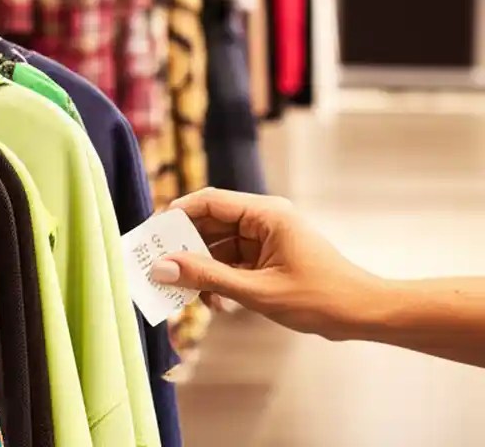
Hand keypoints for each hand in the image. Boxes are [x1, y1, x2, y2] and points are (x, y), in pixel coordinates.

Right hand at [149, 188, 382, 339]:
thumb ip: (207, 277)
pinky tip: (216, 303)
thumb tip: (163, 268)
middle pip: (210, 223)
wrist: (363, 314)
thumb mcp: (257, 290)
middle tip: (161, 268)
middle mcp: (264, 219)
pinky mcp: (266, 256)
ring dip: (202, 269)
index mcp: (266, 213)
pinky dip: (218, 279)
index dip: (177, 215)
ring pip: (217, 245)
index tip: (152, 235)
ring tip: (190, 294)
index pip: (209, 202)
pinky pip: (230, 261)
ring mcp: (265, 238)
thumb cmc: (321, 297)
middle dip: (186, 248)